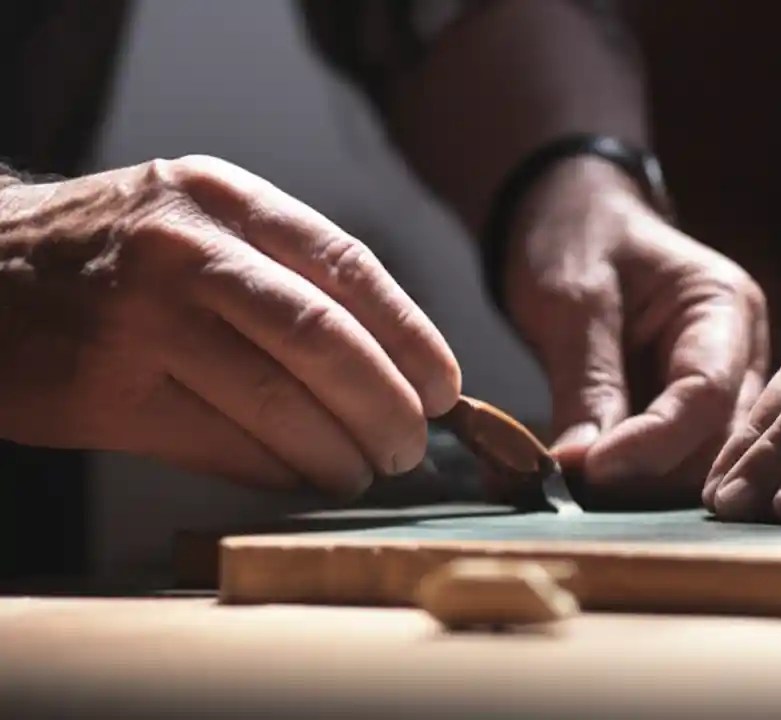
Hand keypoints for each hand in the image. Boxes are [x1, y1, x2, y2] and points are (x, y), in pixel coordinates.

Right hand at [0, 156, 459, 496]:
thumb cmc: (112, 252)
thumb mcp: (195, 219)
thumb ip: (281, 269)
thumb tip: (394, 360)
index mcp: (222, 198)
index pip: (348, 269)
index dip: (412, 336)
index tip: (445, 388)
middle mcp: (183, 250)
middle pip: (323, 340)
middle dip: (386, 405)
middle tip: (413, 445)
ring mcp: (137, 322)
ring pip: (276, 403)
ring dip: (337, 451)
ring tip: (363, 470)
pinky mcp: (100, 394)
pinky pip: (219, 445)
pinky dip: (277, 470)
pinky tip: (303, 476)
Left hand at [502, 157, 767, 506]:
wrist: (566, 217)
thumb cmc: (577, 235)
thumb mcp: (574, 298)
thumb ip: (586, 382)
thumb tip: (581, 466)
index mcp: (726, 308)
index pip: (709, 394)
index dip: (654, 442)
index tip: (592, 468)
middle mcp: (737, 355)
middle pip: (714, 441)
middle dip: (647, 473)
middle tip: (569, 486)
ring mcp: (715, 388)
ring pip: (694, 463)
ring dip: (633, 484)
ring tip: (559, 483)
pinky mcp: (681, 414)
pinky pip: (663, 460)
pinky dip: (620, 476)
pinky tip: (569, 475)